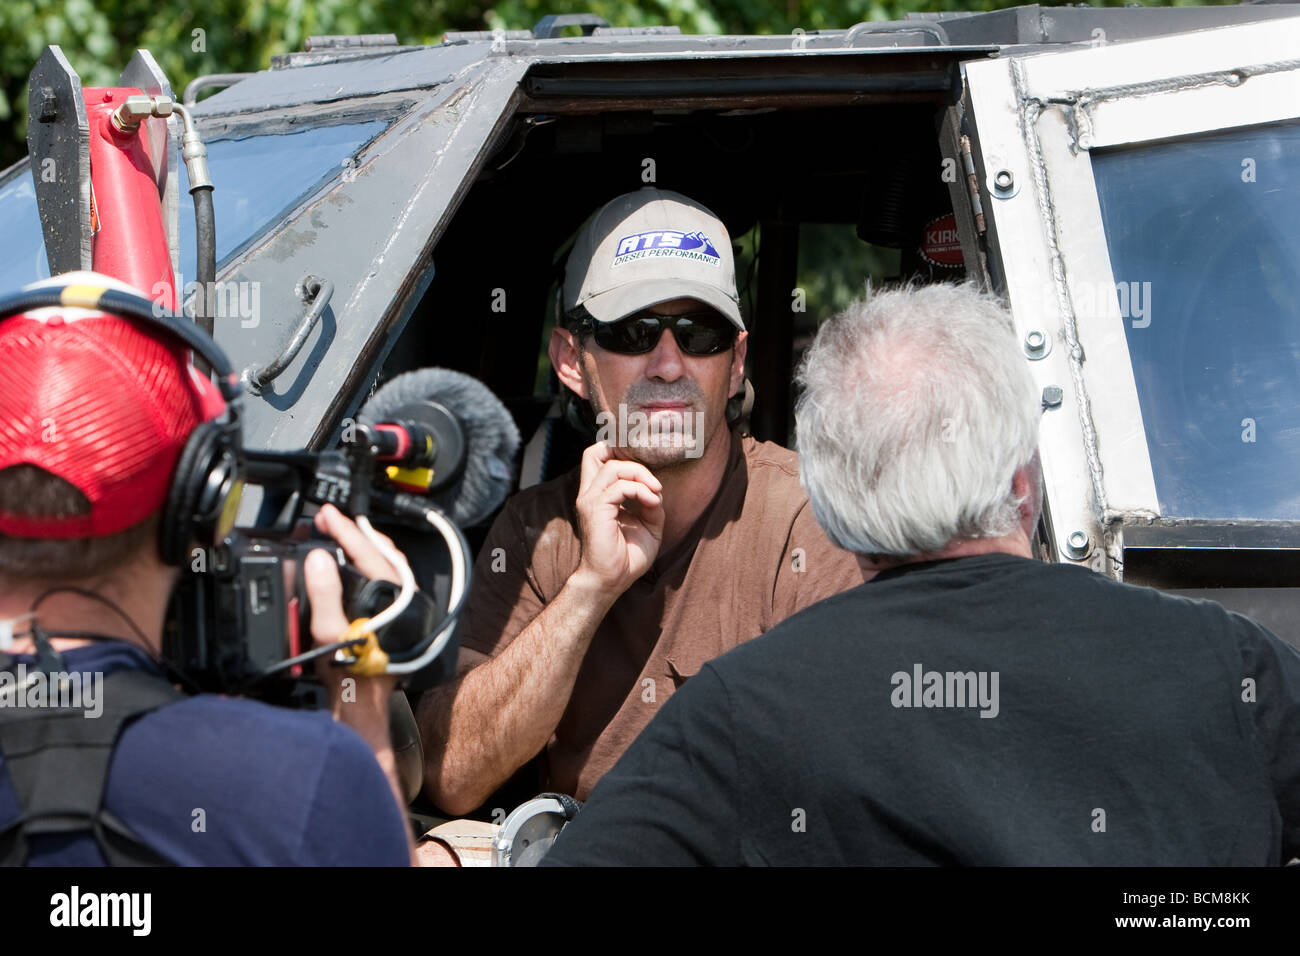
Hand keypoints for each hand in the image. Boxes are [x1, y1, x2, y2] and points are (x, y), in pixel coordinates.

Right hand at [304, 504, 401, 715]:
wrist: (366, 703)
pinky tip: (359, 563)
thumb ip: (324, 592)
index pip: (365, 550)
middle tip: (330, 518)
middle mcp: (405, 596)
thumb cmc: (351, 674)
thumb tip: (319, 558)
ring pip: (389, 562)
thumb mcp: (329, 633)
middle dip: (355, 531)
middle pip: (382, 551)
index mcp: (390, 596)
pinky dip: (373, 562)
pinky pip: (390, 577)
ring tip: (344, 532)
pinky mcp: (401, 614)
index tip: (326, 514)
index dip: (342, 529)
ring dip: (366, 544)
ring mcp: (406, 605)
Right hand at [573, 441, 664, 596]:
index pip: (598, 456)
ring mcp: (590, 500)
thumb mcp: (648, 525)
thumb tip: (657, 490)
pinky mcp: (595, 509)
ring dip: (641, 475)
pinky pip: (620, 487)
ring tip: (656, 492)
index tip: (645, 462)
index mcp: (599, 494)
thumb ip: (651, 503)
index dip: (618, 449)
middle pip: (597, 451)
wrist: (611, 581)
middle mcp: (590, 493)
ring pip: (614, 466)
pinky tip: (652, 502)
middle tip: (651, 478)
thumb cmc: (627, 557)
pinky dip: (640, 490)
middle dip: (629, 456)